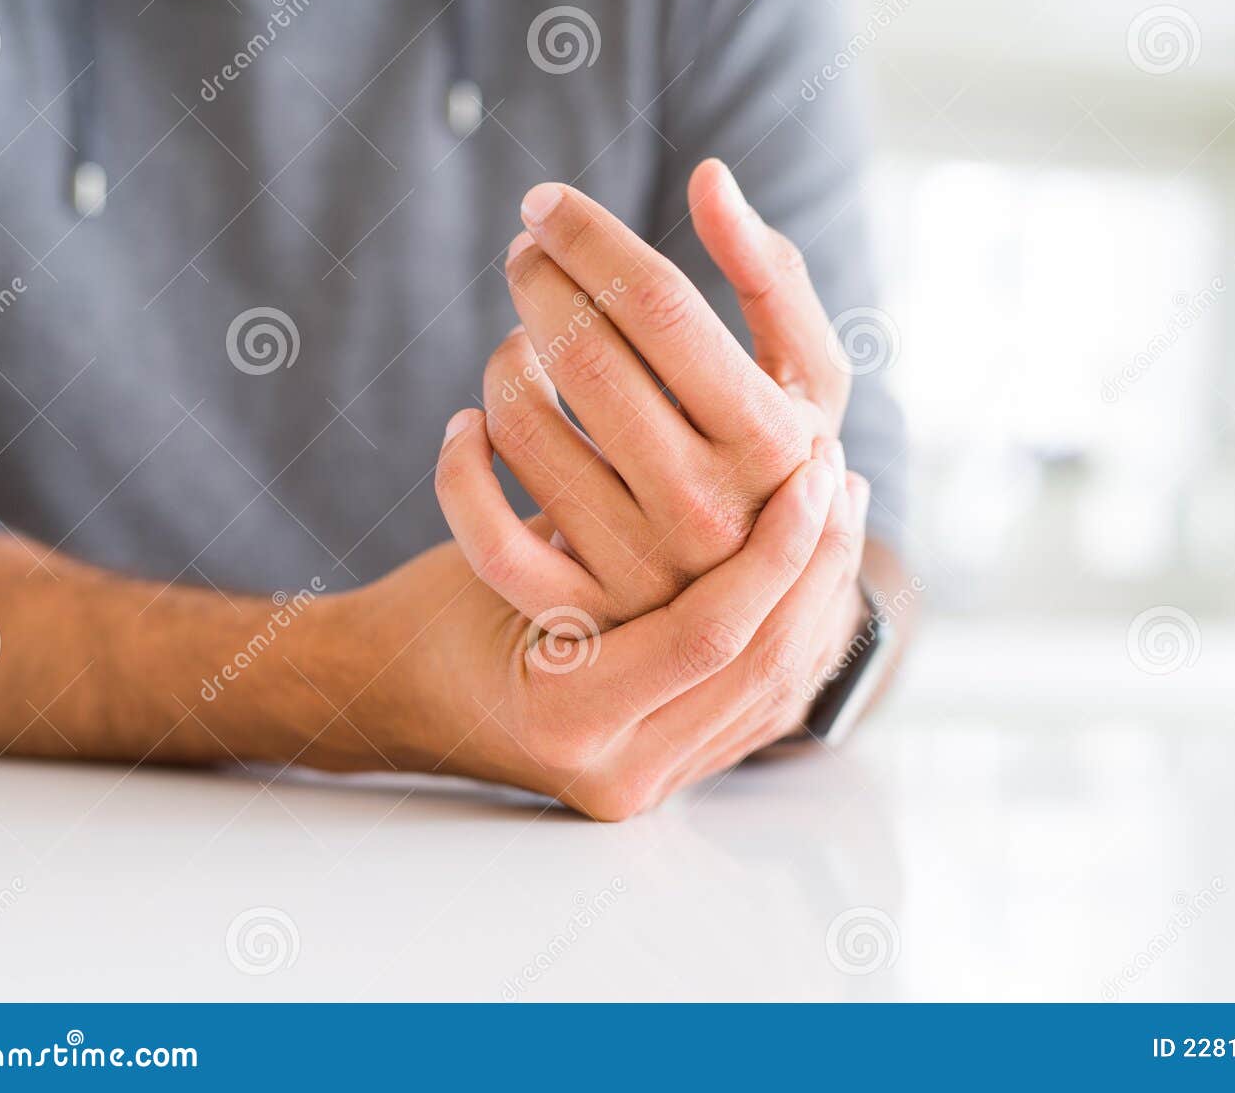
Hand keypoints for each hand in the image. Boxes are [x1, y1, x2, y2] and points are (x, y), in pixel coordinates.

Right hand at [328, 441, 860, 819]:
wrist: (392, 701)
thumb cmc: (430, 616)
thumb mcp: (503, 559)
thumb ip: (601, 529)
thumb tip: (723, 454)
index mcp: (568, 720)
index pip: (710, 633)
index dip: (773, 545)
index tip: (812, 464)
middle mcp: (620, 770)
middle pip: (764, 666)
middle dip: (817, 564)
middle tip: (842, 477)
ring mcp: (650, 780)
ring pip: (778, 687)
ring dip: (819, 590)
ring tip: (838, 508)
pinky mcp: (671, 771)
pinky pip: (764, 702)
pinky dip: (798, 625)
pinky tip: (814, 565)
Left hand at [443, 160, 852, 629]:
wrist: (758, 605)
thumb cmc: (777, 461)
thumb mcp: (806, 377)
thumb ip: (772, 275)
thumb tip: (710, 177)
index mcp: (771, 437)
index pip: (657, 302)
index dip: (589, 236)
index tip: (545, 204)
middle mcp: (708, 507)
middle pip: (583, 351)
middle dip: (537, 279)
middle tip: (524, 255)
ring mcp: (642, 568)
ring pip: (523, 424)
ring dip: (501, 360)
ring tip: (518, 344)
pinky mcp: (582, 613)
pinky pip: (484, 534)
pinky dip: (456, 466)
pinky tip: (467, 427)